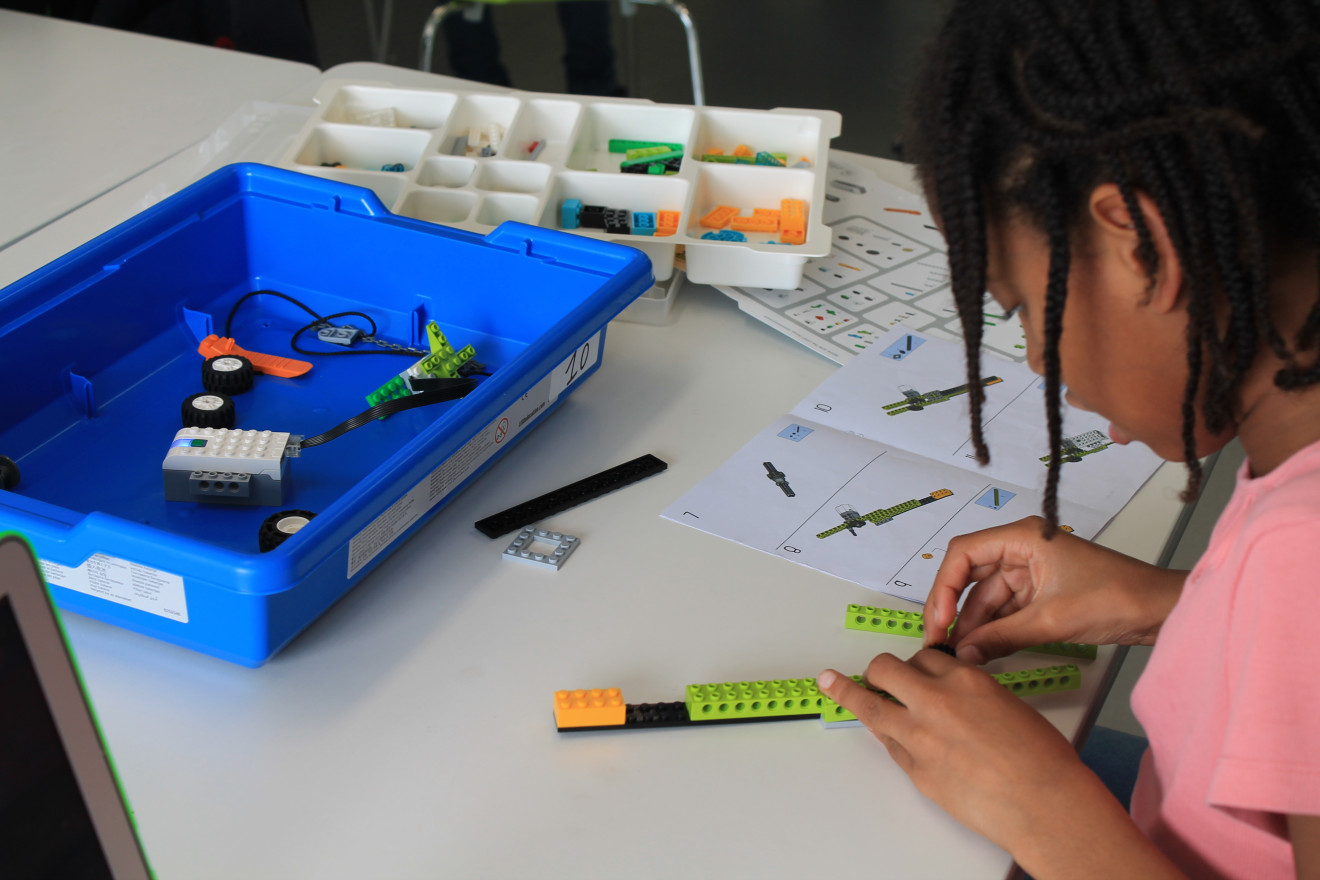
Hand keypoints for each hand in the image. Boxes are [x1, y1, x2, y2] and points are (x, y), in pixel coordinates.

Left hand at [818, 653, 1184, 878]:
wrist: (1044, 804)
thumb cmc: (1040, 757)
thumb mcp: (1007, 704)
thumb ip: (971, 694)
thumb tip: (950, 695)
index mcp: (965, 680)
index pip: (926, 655)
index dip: (920, 662)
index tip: (918, 668)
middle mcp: (936, 701)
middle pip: (888, 668)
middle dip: (881, 669)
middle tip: (877, 673)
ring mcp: (920, 737)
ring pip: (871, 704)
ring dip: (847, 691)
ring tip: (828, 681)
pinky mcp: (916, 771)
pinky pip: (889, 745)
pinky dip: (883, 735)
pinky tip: (876, 730)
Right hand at [924, 516, 1184, 663]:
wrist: (1160, 611)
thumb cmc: (1116, 598)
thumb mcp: (1051, 620)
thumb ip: (1001, 636)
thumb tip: (962, 653)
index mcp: (1022, 537)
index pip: (963, 554)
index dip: (944, 586)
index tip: (939, 620)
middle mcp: (1021, 549)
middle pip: (970, 577)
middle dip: (954, 610)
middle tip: (939, 643)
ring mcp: (1030, 572)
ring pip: (986, 598)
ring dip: (973, 626)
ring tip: (958, 655)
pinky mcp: (1040, 593)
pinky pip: (1005, 611)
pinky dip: (993, 631)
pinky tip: (980, 651)